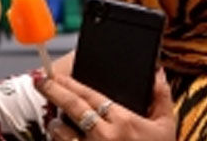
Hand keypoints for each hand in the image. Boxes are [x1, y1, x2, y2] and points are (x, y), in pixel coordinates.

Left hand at [34, 69, 175, 140]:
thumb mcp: (166, 126)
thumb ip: (161, 96)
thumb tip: (157, 72)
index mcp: (123, 122)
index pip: (90, 95)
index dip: (70, 83)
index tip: (56, 75)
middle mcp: (104, 137)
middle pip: (72, 107)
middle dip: (53, 91)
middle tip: (40, 81)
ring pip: (61, 133)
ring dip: (55, 125)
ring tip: (54, 121)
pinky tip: (60, 138)